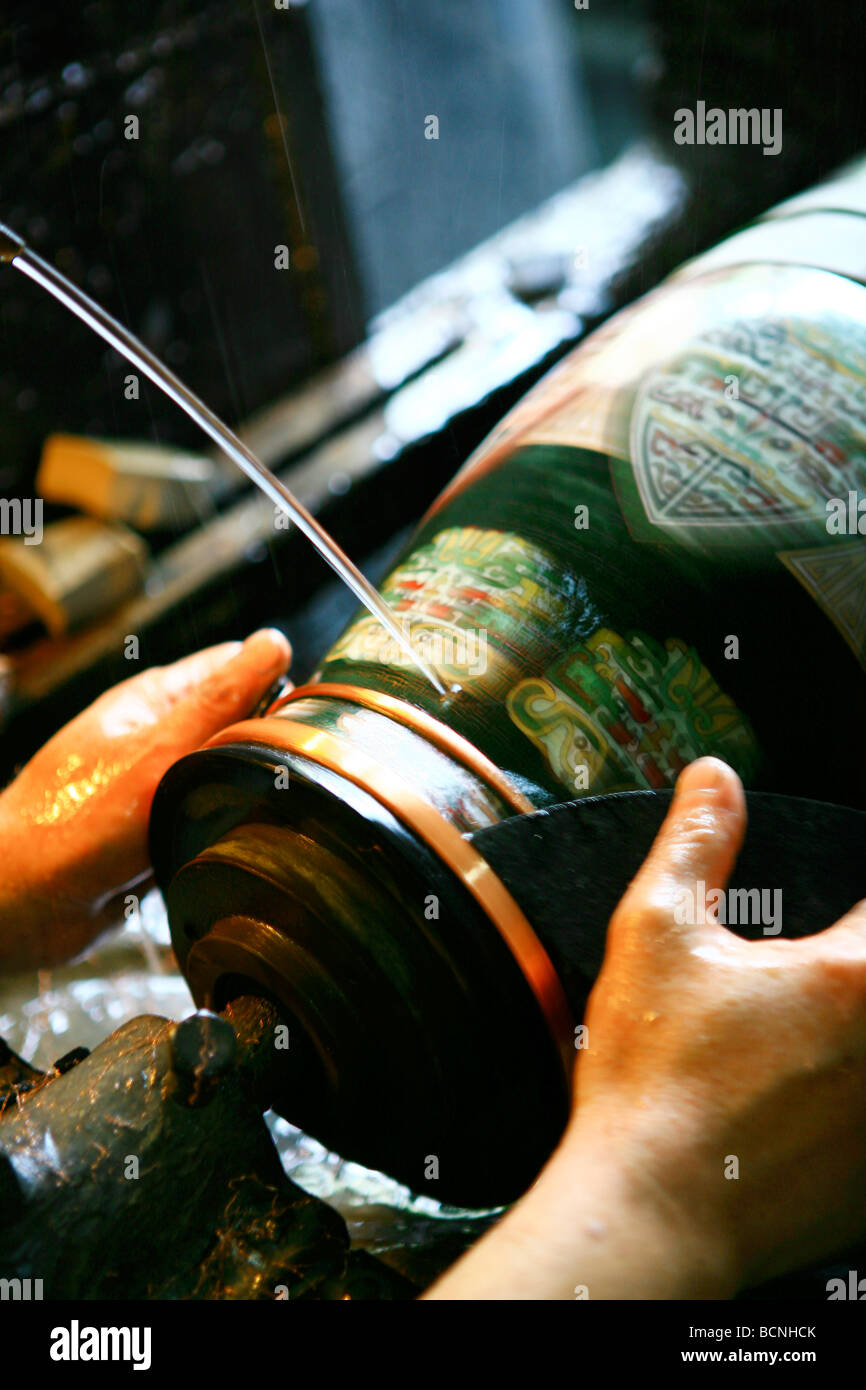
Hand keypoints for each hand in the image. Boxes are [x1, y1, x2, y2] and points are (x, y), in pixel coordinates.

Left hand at [0, 628, 290, 970]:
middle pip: (237, 723)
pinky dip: (227, 829)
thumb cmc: (72, 824)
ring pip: (228, 775)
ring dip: (248, 790)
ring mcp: (156, 787)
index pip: (232, 666)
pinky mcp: (158, 834)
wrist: (24, 906)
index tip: (309, 713)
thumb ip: (220, 699)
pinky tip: (242, 842)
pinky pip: (211, 819)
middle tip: (289, 770)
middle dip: (268, 742)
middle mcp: (155, 739)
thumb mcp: (160, 750)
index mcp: (152, 701)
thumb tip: (272, 645)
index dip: (275, 681)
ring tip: (267, 807)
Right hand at [425, 756, 865, 1298]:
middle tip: (787, 981)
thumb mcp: (657, 932)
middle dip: (844, 963)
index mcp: (857, 976)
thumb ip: (697, 843)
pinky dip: (841, 1091)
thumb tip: (714, 778)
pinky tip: (789, 1095)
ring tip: (778, 1037)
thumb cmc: (652, 1079)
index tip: (825, 921)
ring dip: (842, 1025)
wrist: (651, 1208)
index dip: (853, 906)